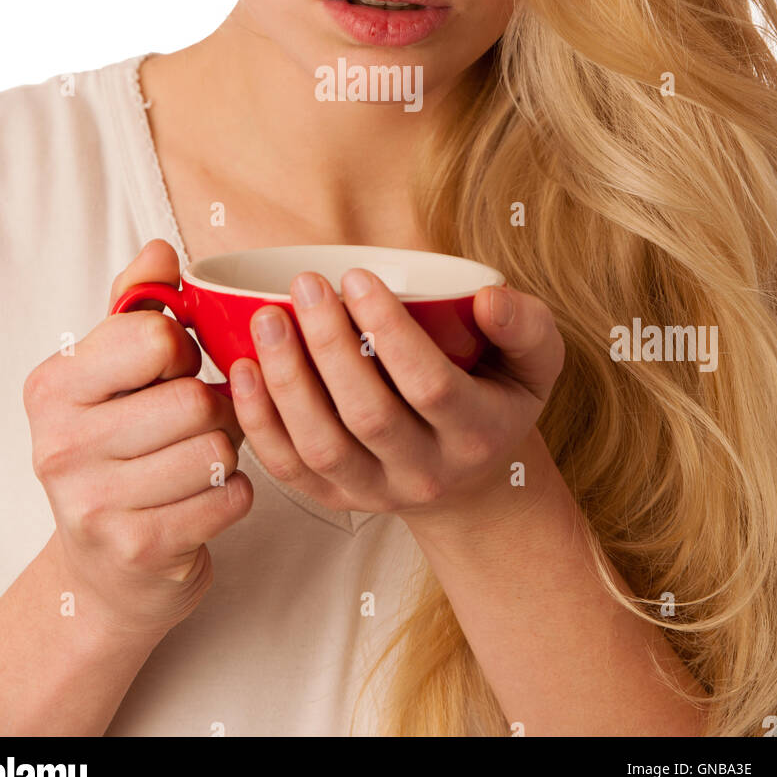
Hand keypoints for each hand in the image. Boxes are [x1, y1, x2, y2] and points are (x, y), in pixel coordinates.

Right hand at [23, 240, 252, 641]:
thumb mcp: (115, 369)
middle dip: (216, 407)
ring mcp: (94, 504)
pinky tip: (204, 497)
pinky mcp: (138, 549)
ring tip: (199, 458)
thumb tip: (160, 250)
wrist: (106, 567)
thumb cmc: (119, 448)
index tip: (172, 372)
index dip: (185, 351)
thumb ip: (138, 301)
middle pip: (195, 398)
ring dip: (227, 452)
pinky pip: (230, 497)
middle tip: (198, 422)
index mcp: (52, 386)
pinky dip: (234, 493)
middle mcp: (61, 445)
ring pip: (218, 448)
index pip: (158, 337)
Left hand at [228, 269, 564, 525]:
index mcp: (477, 433)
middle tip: (305, 285)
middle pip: (369, 415)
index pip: (430, 385)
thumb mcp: (533, 362)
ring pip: (322, 446)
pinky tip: (243, 370)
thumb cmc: (496, 395)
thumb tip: (489, 296)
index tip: (358, 277)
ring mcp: (377, 492)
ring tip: (267, 320)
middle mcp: (426, 471)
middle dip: (330, 346)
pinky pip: (289, 469)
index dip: (391, 333)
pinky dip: (260, 422)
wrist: (473, 477)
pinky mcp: (335, 500)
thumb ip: (525, 324)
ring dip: (287, 381)